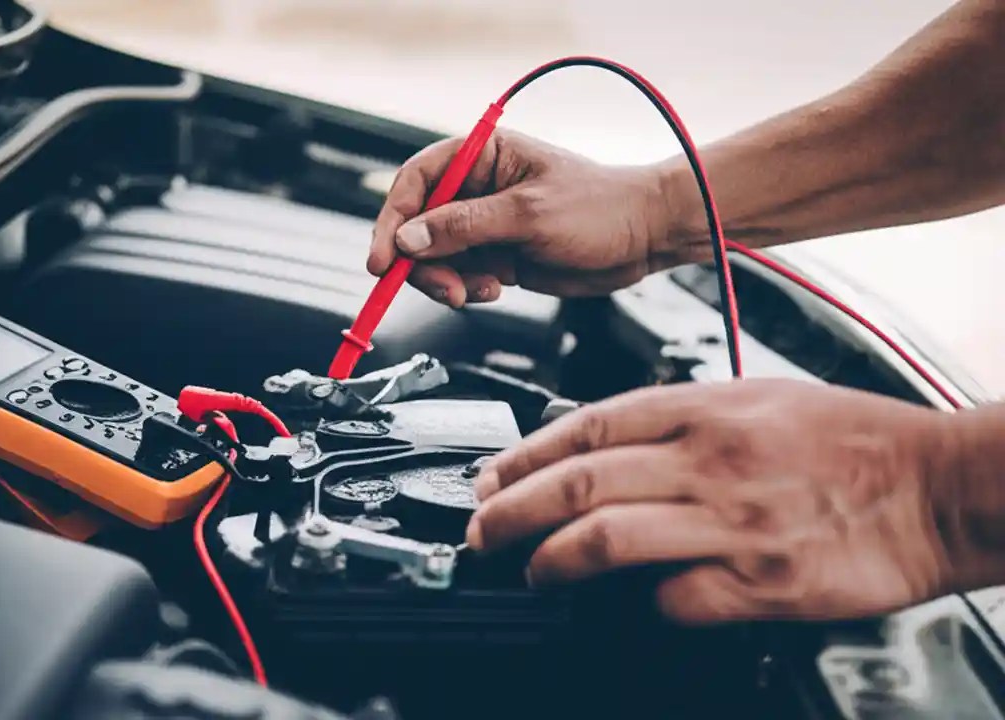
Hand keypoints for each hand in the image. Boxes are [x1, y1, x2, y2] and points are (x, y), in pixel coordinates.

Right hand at [368, 130, 698, 306]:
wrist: (642, 238)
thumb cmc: (598, 208)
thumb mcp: (528, 214)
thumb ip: (464, 226)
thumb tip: (408, 239)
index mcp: (480, 156)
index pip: (415, 182)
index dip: (392, 220)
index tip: (382, 259)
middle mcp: (474, 188)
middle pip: (416, 226)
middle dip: (423, 262)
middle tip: (444, 289)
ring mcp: (482, 223)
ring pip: (434, 257)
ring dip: (449, 280)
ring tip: (483, 289)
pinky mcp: (493, 254)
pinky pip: (458, 275)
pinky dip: (468, 289)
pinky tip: (497, 288)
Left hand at [466, 379, 959, 622]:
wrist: (936, 485)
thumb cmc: (852, 439)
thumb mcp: (756, 397)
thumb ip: (679, 416)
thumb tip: (604, 444)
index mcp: (704, 408)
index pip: (584, 426)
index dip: (523, 455)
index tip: (490, 476)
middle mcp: (708, 460)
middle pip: (578, 484)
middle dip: (510, 510)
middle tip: (479, 530)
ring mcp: (731, 523)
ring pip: (606, 540)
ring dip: (551, 560)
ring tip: (530, 570)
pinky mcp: (761, 583)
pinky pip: (674, 599)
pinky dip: (643, 602)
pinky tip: (631, 602)